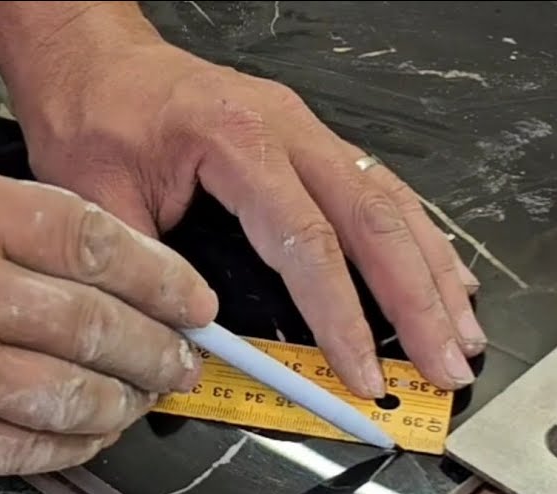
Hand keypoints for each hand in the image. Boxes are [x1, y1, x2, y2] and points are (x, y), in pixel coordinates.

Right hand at [0, 156, 216, 487]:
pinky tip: (88, 438)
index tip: (191, 297)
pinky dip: (69, 447)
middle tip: (184, 360)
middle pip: (97, 323)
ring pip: (70, 397)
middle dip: (160, 348)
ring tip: (143, 402)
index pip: (91, 240)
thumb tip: (71, 255)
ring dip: (124, 404)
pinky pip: (20, 452)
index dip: (161, 275)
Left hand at [8, 38, 484, 397]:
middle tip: (447, 366)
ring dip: (433, 273)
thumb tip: (189, 350)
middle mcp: (288, 130)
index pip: (308, 242)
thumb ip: (145, 276)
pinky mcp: (312, 144)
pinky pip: (381, 192)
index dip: (342, 317)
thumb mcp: (99, 200)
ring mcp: (308, 133)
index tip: (363, 374)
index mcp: (237, 140)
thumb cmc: (96, 114)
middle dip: (419, 302)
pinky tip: (443, 276)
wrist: (95, 57)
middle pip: (375, 221)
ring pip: (392, 203)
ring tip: (461, 332)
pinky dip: (418, 240)